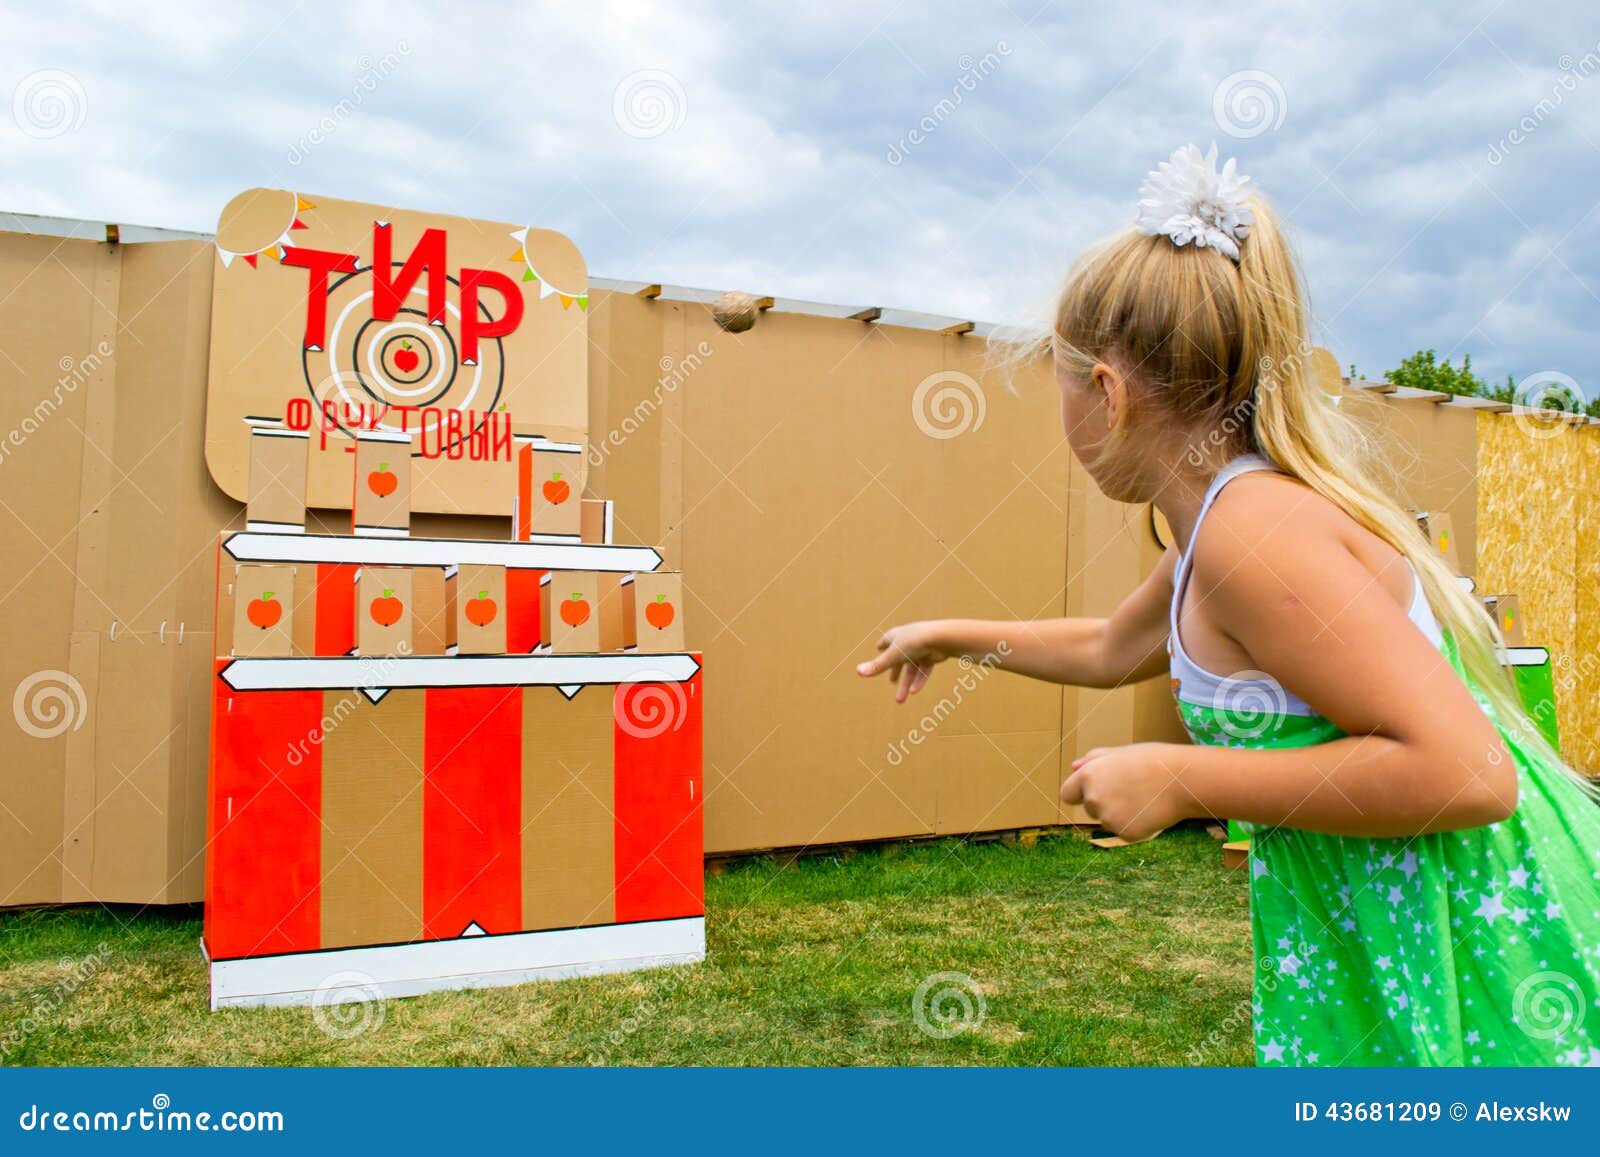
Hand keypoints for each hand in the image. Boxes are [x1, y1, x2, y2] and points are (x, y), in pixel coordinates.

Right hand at [855, 621, 952, 702]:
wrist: (941, 638)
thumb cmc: (914, 643)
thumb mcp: (893, 656)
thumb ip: (877, 666)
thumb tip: (857, 672)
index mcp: (897, 636)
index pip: (887, 640)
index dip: (883, 645)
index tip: (878, 647)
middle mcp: (909, 640)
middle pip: (899, 659)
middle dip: (895, 671)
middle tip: (891, 681)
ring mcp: (922, 647)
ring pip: (912, 668)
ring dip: (906, 683)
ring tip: (899, 700)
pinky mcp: (933, 655)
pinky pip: (924, 670)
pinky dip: (919, 681)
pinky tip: (914, 692)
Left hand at [1060, 743, 1194, 841]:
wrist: (1182, 780)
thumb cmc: (1153, 761)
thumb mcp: (1121, 753)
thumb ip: (1094, 760)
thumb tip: (1074, 767)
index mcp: (1088, 776)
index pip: (1067, 794)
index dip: (1079, 793)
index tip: (1093, 791)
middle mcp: (1094, 799)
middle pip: (1090, 808)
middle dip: (1105, 801)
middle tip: (1132, 789)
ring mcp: (1109, 819)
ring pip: (1107, 821)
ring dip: (1120, 814)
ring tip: (1143, 798)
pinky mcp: (1126, 834)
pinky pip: (1124, 832)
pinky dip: (1135, 825)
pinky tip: (1149, 811)